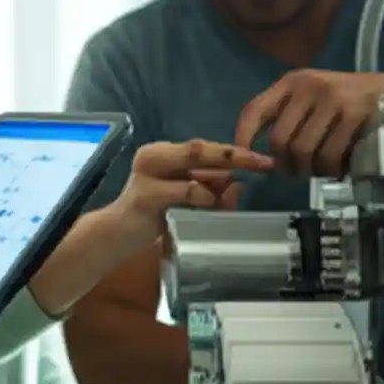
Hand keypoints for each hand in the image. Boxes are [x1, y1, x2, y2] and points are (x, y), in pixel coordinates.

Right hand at [115, 139, 273, 238]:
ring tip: (218, 200)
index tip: (265, 160)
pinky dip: (202, 198)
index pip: (205, 147)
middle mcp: (154, 156)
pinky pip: (186, 191)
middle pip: (200, 148)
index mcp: (164, 153)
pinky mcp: (146, 196)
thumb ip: (211, 190)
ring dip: (216, 185)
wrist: (117, 236)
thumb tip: (238, 184)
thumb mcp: (188, 201)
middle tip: (264, 163)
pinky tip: (202, 207)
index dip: (236, 152)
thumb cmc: (154, 216)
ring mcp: (147, 174)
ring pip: (195, 166)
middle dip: (236, 156)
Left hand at [235, 69, 383, 176]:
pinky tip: (337, 170)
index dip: (244, 137)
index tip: (246, 158)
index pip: (254, 109)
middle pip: (279, 139)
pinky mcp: (354, 114)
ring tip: (319, 172)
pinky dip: (330, 170)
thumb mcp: (316, 97)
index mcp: (292, 82)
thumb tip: (264, 155)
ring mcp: (332, 98)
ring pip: (303, 150)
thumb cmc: (353, 99)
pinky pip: (330, 153)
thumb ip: (290, 117)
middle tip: (297, 173)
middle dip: (286, 164)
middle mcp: (308, 86)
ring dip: (309, 170)